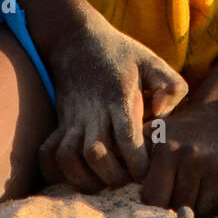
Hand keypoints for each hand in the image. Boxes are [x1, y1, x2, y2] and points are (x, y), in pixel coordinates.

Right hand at [38, 15, 187, 193]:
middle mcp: (93, 111)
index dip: (138, 164)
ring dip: (85, 178)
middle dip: (115, 177)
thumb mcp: (152, 60)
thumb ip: (169, 86)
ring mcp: (72, 118)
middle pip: (97, 156)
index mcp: (119, 98)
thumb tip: (161, 115)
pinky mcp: (58, 123)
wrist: (76, 37)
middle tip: (128, 179)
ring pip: (69, 158)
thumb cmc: (120, 53)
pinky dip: (56, 171)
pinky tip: (77, 173)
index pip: (127, 139)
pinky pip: (47, 153)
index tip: (147, 171)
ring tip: (104, 180)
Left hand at [141, 100, 217, 217]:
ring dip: (196, 207)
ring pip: (202, 211)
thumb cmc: (180, 131)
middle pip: (178, 207)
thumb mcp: (154, 135)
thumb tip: (123, 192)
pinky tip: (210, 186)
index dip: (153, 203)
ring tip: (193, 188)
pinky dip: (214, 205)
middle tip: (176, 192)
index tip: (157, 196)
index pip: (154, 200)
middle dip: (175, 205)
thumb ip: (135, 160)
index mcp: (169, 149)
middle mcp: (195, 158)